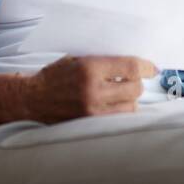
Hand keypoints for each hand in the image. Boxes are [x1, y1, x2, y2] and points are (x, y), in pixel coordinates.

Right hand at [22, 55, 157, 122]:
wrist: (31, 99)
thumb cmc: (54, 76)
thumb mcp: (76, 59)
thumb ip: (102, 61)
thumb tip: (132, 63)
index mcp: (90, 68)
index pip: (130, 66)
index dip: (146, 66)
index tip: (153, 68)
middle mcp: (93, 90)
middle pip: (135, 88)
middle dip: (138, 83)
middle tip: (134, 80)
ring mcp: (92, 110)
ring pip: (131, 106)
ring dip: (131, 99)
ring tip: (123, 94)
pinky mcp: (90, 124)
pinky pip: (119, 119)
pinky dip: (122, 111)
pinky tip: (118, 106)